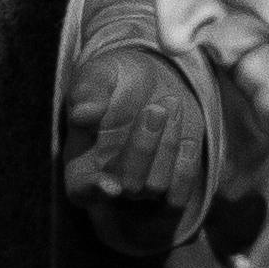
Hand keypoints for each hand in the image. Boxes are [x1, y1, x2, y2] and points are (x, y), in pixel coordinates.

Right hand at [61, 44, 213, 235]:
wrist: (155, 81)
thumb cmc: (117, 79)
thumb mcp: (102, 73)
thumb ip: (88, 90)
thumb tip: (81, 114)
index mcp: (80, 163)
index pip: (81, 190)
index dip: (93, 191)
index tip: (112, 188)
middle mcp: (110, 182)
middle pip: (129, 186)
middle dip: (144, 148)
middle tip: (156, 108)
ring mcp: (142, 189)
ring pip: (156, 187)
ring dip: (167, 146)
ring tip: (172, 104)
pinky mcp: (171, 188)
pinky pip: (180, 195)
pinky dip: (186, 166)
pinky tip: (187, 138)